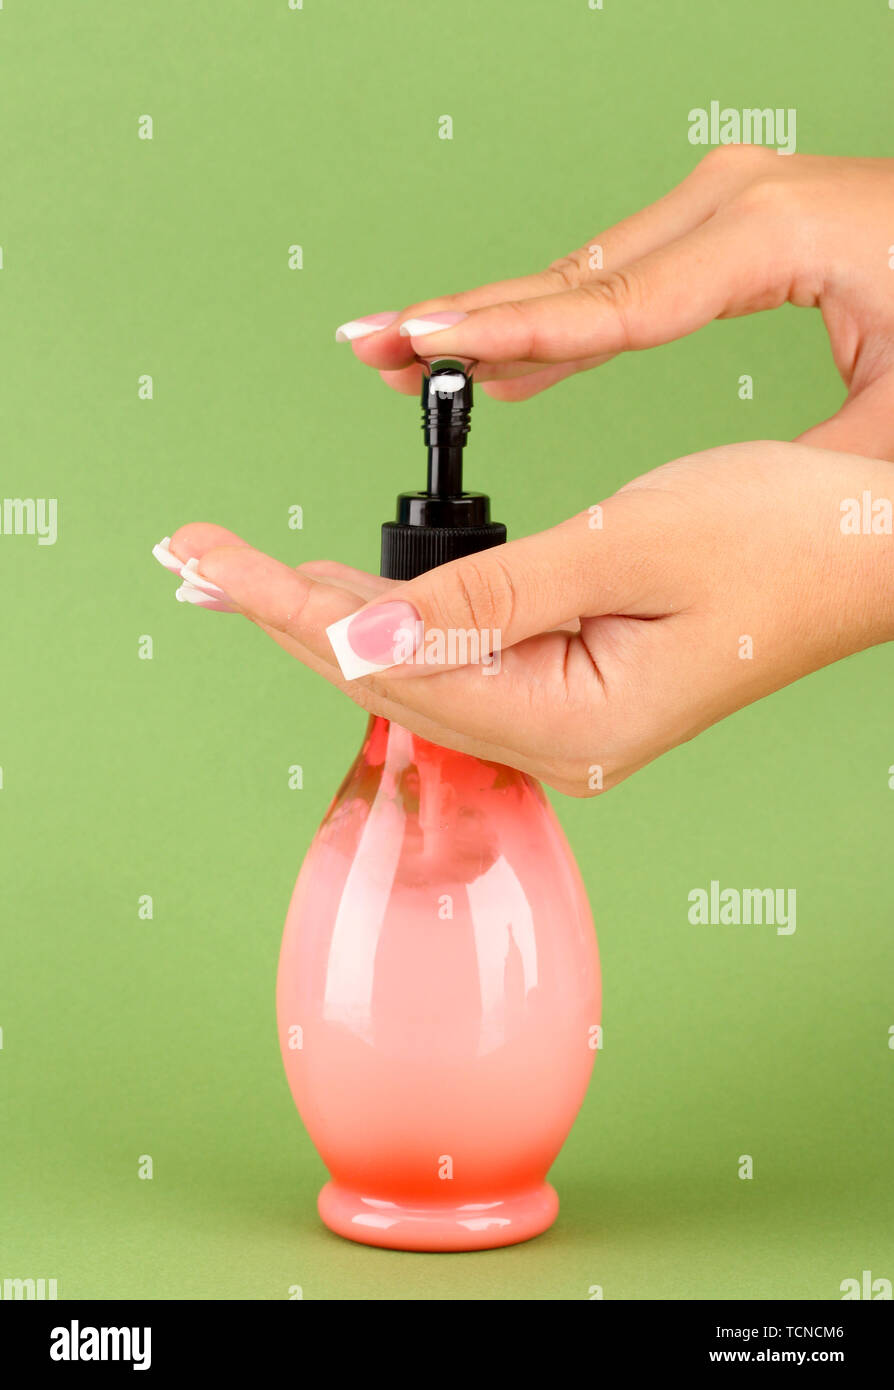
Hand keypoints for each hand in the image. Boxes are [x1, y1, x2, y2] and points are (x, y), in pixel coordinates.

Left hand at [158, 441, 892, 795]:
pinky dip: (398, 617)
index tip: (204, 560)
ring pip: (418, 669)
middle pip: (387, 676)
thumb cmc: (788, 542)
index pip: (385, 663)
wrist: (879, 551)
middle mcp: (558, 739)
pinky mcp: (579, 687)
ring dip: (332, 614)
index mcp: (567, 720)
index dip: (284, 606)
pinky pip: (462, 659)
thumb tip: (360, 629)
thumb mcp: (629, 548)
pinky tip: (350, 596)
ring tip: (243, 572)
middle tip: (195, 558)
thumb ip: (489, 597)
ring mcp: (568, 719)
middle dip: (285, 612)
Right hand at [337, 149, 893, 458]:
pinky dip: (552, 321)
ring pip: (585, 276)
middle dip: (467, 318)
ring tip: (405, 353)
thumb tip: (709, 530)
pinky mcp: (732, 231)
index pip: (616, 301)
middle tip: (373, 343)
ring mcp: (733, 210)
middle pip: (576, 277)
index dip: (511, 335)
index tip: (428, 348)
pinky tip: (504, 357)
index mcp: (780, 235)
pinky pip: (619, 281)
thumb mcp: (886, 435)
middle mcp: (742, 205)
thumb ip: (781, 477)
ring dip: (493, 321)